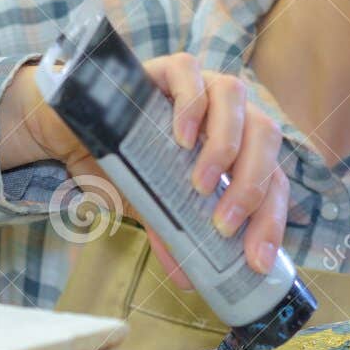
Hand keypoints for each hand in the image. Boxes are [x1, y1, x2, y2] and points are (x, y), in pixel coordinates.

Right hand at [0, 54, 288, 287]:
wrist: (75, 133)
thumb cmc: (129, 167)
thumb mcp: (156, 208)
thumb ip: (175, 234)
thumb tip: (189, 281)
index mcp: (240, 148)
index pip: (273, 179)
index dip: (271, 219)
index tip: (255, 259)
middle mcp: (229, 112)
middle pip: (265, 135)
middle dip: (251, 184)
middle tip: (224, 223)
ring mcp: (201, 84)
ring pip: (235, 96)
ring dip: (225, 144)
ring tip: (200, 184)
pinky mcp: (168, 68)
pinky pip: (189, 72)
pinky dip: (191, 105)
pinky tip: (181, 138)